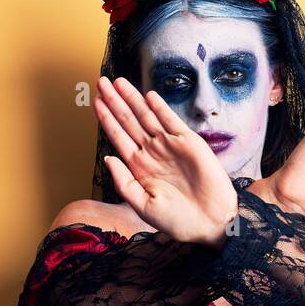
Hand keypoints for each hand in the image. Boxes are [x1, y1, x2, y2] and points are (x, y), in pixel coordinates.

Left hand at [94, 76, 237, 246]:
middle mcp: (152, 152)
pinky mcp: (189, 143)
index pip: (118, 136)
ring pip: (147, 116)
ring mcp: (170, 146)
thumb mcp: (142, 205)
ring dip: (132, 99)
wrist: (209, 223)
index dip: (106, 119)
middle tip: (101, 82)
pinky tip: (147, 96)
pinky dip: (160, 108)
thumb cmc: (177, 220)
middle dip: (114, 101)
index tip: (95, 102)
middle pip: (129, 121)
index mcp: (138, 167)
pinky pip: (171, 121)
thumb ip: (123, 182)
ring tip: (118, 82)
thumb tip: (108, 158)